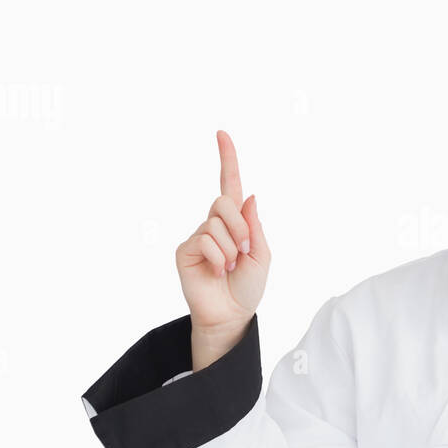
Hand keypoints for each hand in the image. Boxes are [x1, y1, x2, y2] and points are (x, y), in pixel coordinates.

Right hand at [175, 130, 270, 341]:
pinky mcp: (185, 251)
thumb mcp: (261, 253)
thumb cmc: (248, 286)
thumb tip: (247, 194)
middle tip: (244, 253)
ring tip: (230, 268)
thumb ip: (254, 225)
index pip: (229, 184)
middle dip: (240, 227)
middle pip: (224, 202)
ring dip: (231, 249)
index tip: (222, 134)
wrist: (232, 313)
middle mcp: (214, 224)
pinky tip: (218, 272)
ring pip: (216, 224)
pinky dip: (219, 258)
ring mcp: (198, 236)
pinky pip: (205, 240)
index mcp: (235, 221)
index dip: (227, 159)